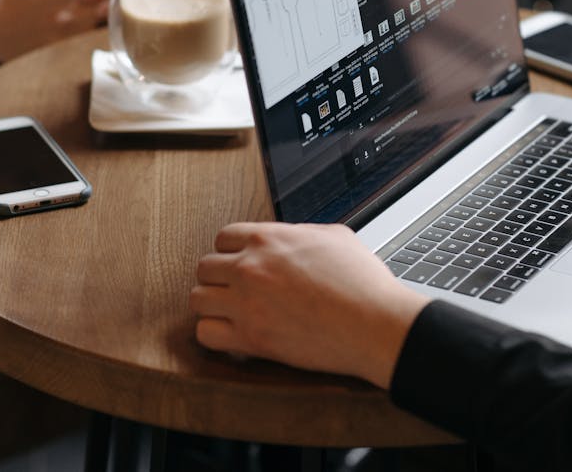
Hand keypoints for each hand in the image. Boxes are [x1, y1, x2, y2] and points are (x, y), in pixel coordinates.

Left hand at [190, 223, 428, 387]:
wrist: (374, 324)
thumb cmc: (363, 283)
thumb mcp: (335, 236)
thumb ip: (301, 233)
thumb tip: (291, 237)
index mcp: (269, 239)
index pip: (223, 237)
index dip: (232, 252)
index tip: (241, 264)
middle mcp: (250, 268)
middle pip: (204, 267)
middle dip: (219, 278)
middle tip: (237, 290)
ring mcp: (246, 303)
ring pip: (197, 299)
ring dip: (213, 306)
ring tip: (232, 313)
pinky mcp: (250, 338)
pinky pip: (205, 334)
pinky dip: (216, 334)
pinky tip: (233, 334)